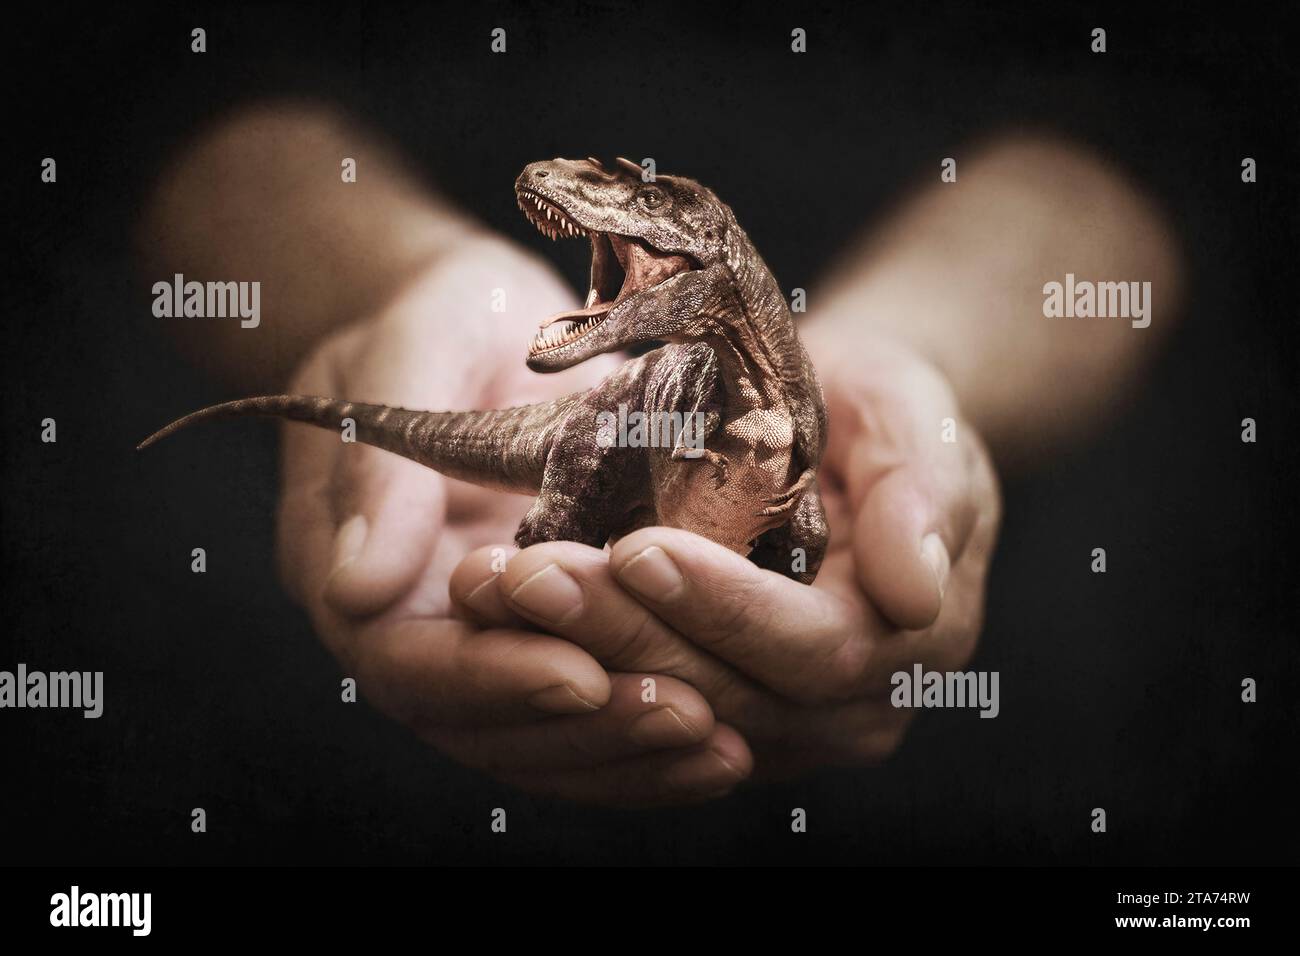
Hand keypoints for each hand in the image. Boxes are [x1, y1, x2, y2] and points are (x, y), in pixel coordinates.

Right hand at [276, 237, 751, 804]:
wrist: (479, 319)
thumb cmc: (439, 317)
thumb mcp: (411, 354)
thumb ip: (385, 468)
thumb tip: (359, 592)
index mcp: (366, 570)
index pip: (412, 662)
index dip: (495, 677)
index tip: (584, 674)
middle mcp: (420, 627)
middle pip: (485, 725)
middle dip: (587, 730)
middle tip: (690, 720)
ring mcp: (488, 638)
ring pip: (542, 739)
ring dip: (630, 753)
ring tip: (725, 749)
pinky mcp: (553, 633)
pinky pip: (590, 708)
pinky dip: (647, 742)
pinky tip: (725, 747)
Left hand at [449, 335, 999, 775]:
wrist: (838, 433)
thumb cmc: (879, 409)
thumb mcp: (911, 419)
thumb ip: (922, 496)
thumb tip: (916, 594)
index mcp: (912, 643)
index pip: (815, 650)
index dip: (726, 608)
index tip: (638, 549)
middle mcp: (850, 707)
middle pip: (729, 695)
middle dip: (626, 634)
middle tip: (531, 576)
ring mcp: (782, 724)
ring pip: (671, 711)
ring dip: (583, 653)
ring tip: (501, 588)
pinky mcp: (720, 715)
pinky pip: (641, 710)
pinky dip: (574, 667)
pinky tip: (507, 617)